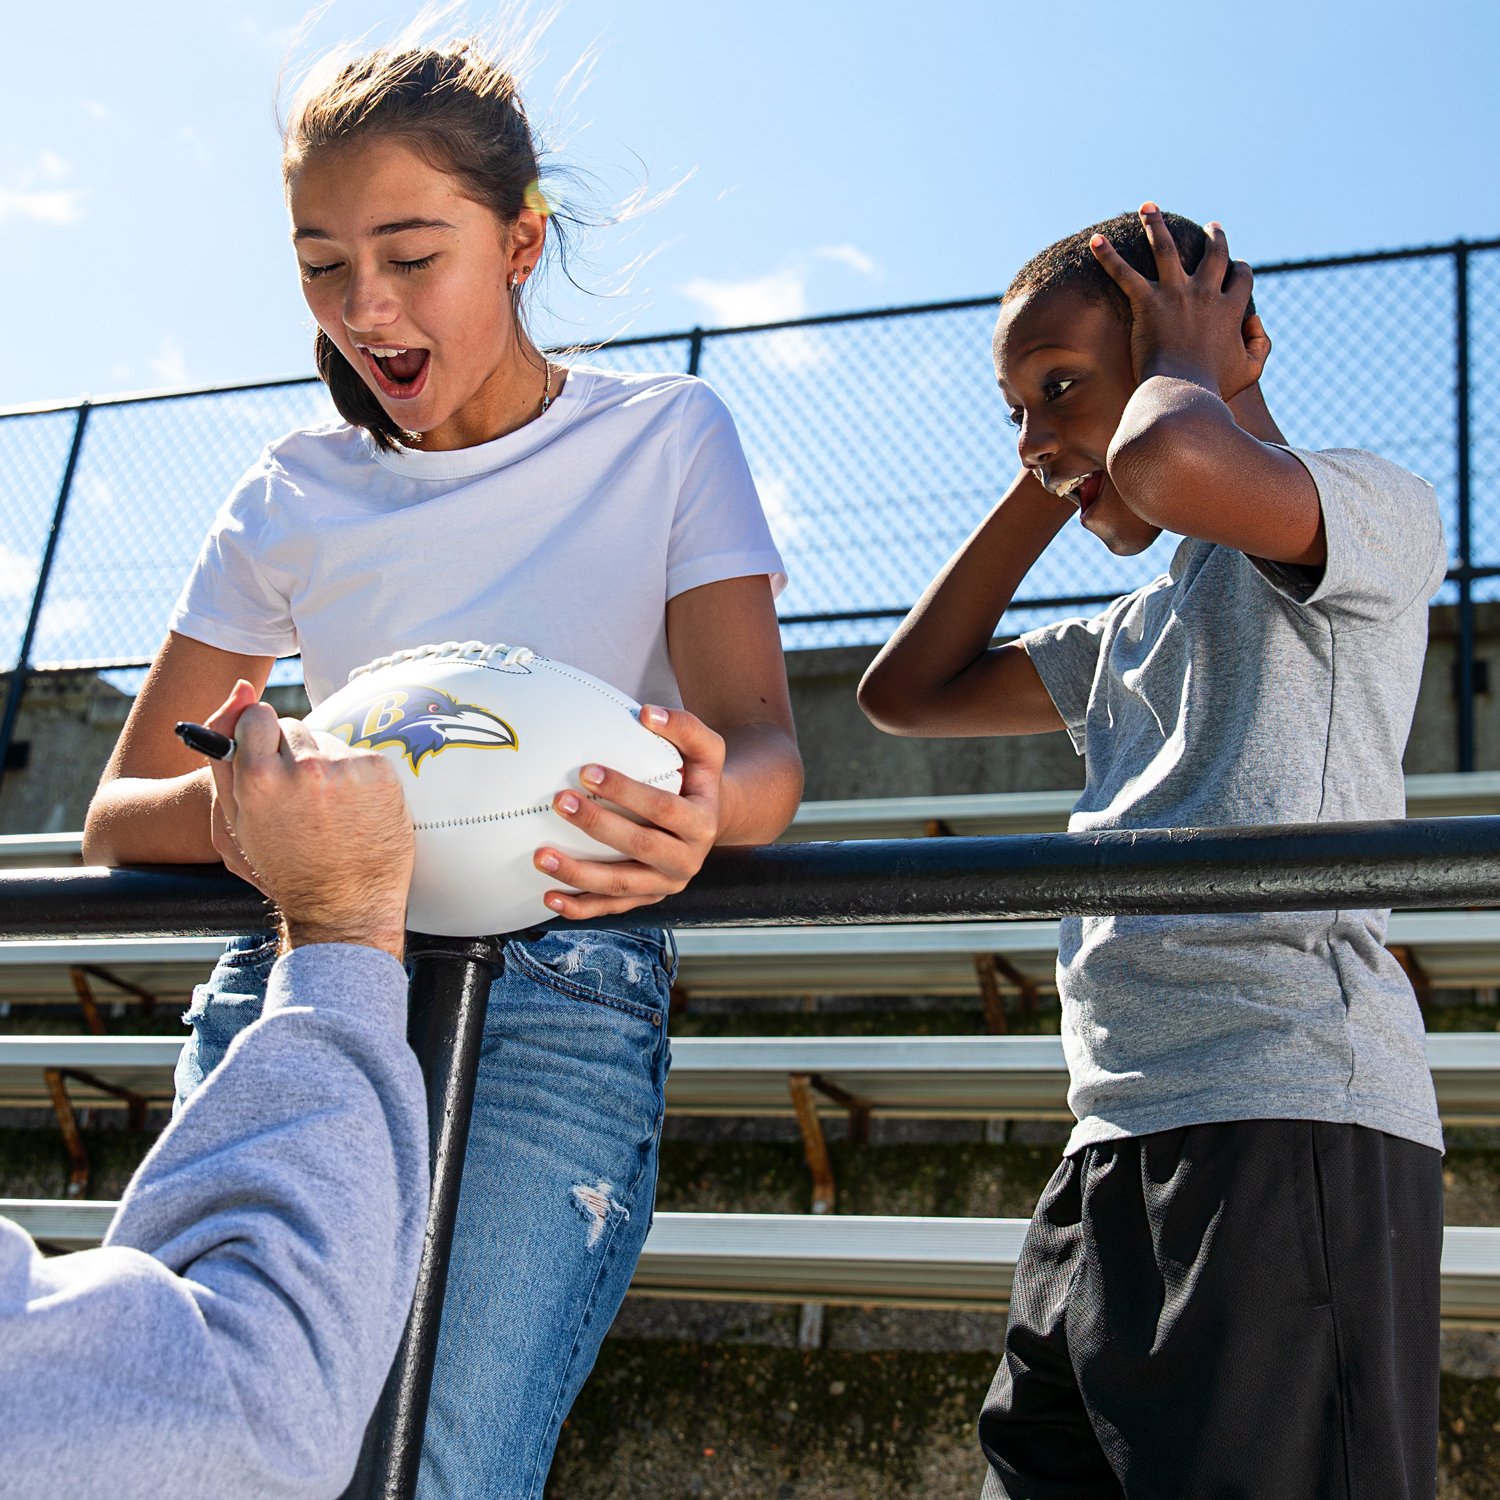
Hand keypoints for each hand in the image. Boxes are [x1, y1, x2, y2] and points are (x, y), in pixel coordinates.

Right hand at [202, 680, 413, 957]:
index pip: (258, 716)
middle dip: (294, 753)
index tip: (269, 757)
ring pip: (328, 742)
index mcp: (259, 776)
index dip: (262, 737)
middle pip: (294, 728)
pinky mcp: (380, 771)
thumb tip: (241, 688)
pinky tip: (354, 810)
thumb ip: (228, 752)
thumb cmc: (286, 864)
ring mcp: (346, 768)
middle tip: (302, 797)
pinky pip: (359, 757)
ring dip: (327, 766)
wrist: (346, 905)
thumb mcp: (238, 817)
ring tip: (329, 810)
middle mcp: (305, 766)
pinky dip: (358, 777)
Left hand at [533, 705, 724, 920]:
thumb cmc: (698, 779)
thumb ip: (684, 726)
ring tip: (541, 856)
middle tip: (559, 802)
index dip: (625, 791)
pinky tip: (549, 897)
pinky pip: (611, 907)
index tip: (586, 772)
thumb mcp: (706, 749)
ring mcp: (665, 884)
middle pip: (639, 845)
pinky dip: (580, 907)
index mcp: (702, 823)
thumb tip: (647, 713)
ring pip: (619, 885)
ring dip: (578, 873)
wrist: (711, 820)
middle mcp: (687, 860)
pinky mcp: (646, 899)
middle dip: (597, 826)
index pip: (662, 807)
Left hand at [1090, 204, 1267, 401]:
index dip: (1239, 270)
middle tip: (1211, 225)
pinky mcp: (1148, 303)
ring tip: (1147, 207)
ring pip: (1165, 249)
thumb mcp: (1250, 370)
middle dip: (1214, 236)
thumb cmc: (1213, 387)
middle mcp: (1206, 293)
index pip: (1240, 277)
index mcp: (1231, 308)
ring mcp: (1176, 295)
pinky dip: (1108, 256)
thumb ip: (1261, 345)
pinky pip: (1124, 274)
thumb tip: (1256, 322)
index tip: (1235, 268)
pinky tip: (1095, 240)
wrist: (1182, 392)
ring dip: (1156, 224)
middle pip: (1214, 253)